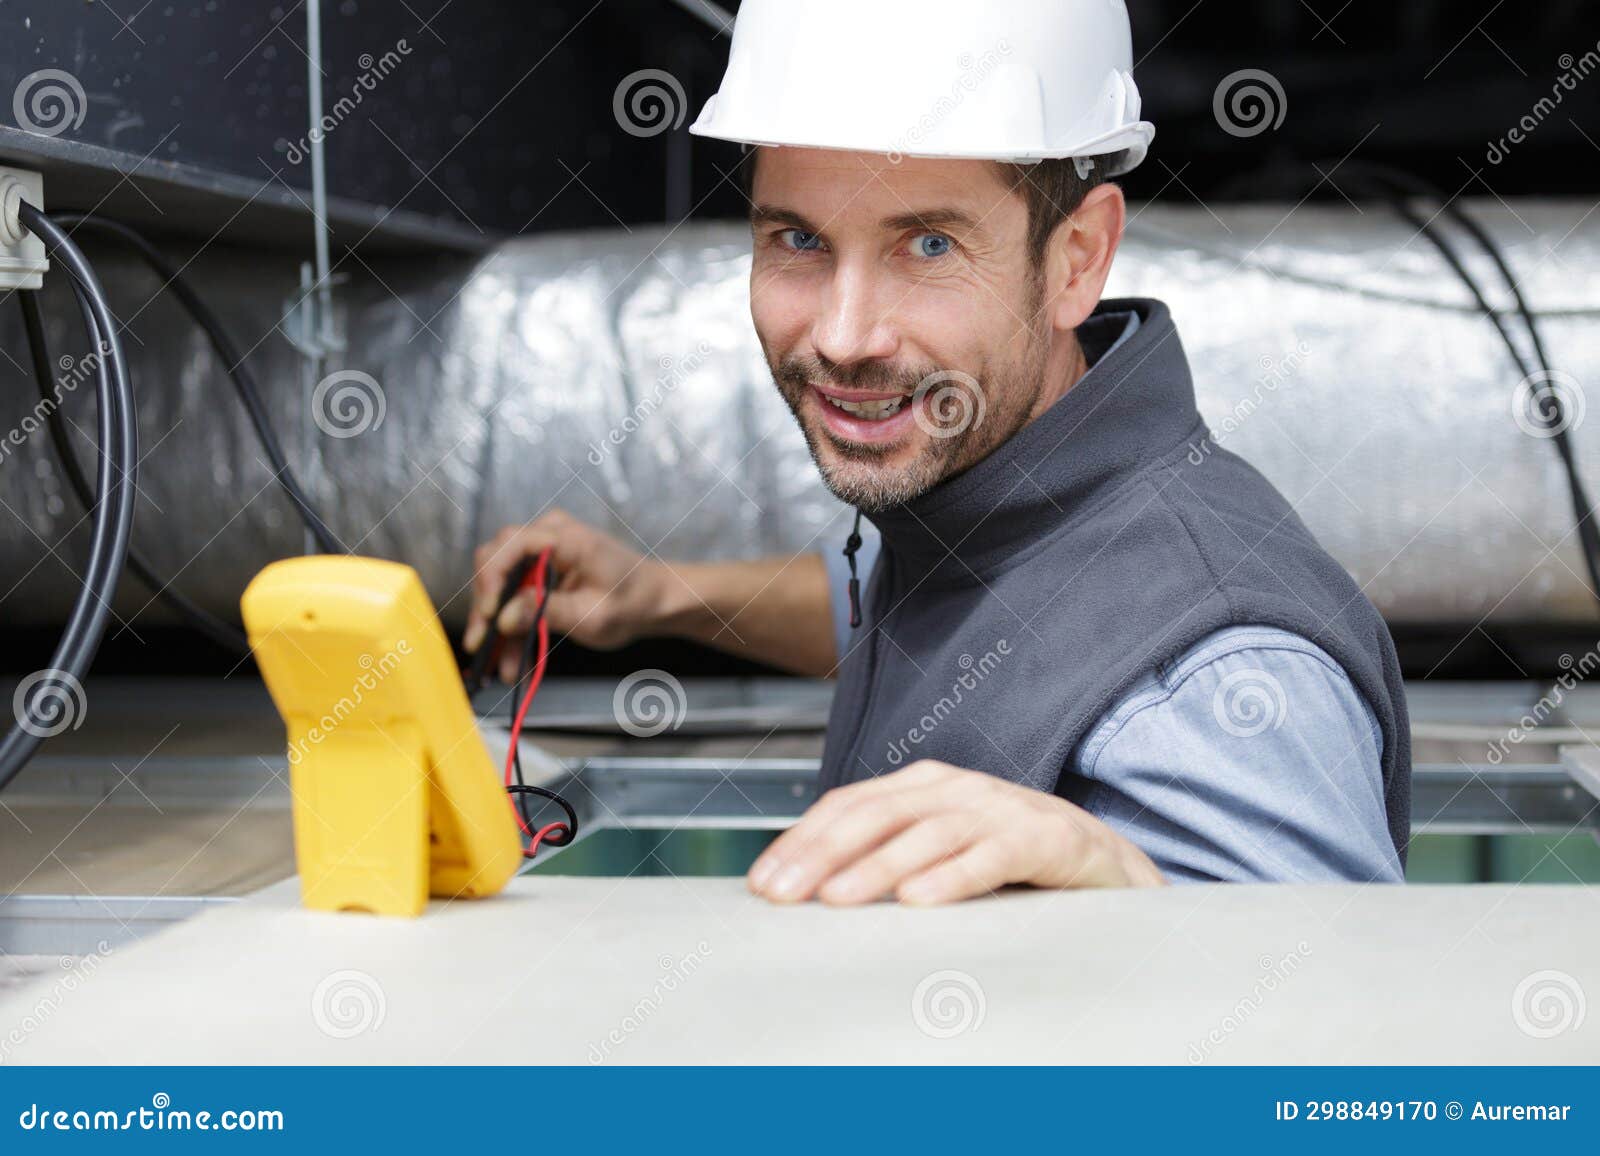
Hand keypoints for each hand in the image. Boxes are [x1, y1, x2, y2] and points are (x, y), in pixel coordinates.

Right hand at [465, 510, 668, 681]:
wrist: (654, 600)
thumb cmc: (633, 601)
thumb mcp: (593, 615)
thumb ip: (548, 611)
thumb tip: (504, 618)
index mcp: (568, 537)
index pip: (512, 544)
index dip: (492, 578)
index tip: (490, 614)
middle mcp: (550, 536)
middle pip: (497, 562)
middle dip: (486, 607)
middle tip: (480, 644)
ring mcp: (543, 552)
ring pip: (501, 584)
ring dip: (497, 625)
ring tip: (497, 666)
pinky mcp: (540, 572)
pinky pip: (516, 596)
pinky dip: (513, 628)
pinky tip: (510, 662)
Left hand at [747, 760, 1164, 904]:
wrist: (1105, 862)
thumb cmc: (1011, 861)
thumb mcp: (939, 855)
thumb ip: (886, 864)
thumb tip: (811, 896)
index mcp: (922, 787)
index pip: (848, 806)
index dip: (801, 841)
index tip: (763, 883)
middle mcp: (954, 789)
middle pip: (874, 815)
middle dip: (821, 854)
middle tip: (782, 894)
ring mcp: (999, 809)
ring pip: (925, 835)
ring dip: (876, 869)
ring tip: (836, 900)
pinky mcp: (1043, 838)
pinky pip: (990, 857)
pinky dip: (952, 877)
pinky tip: (919, 901)